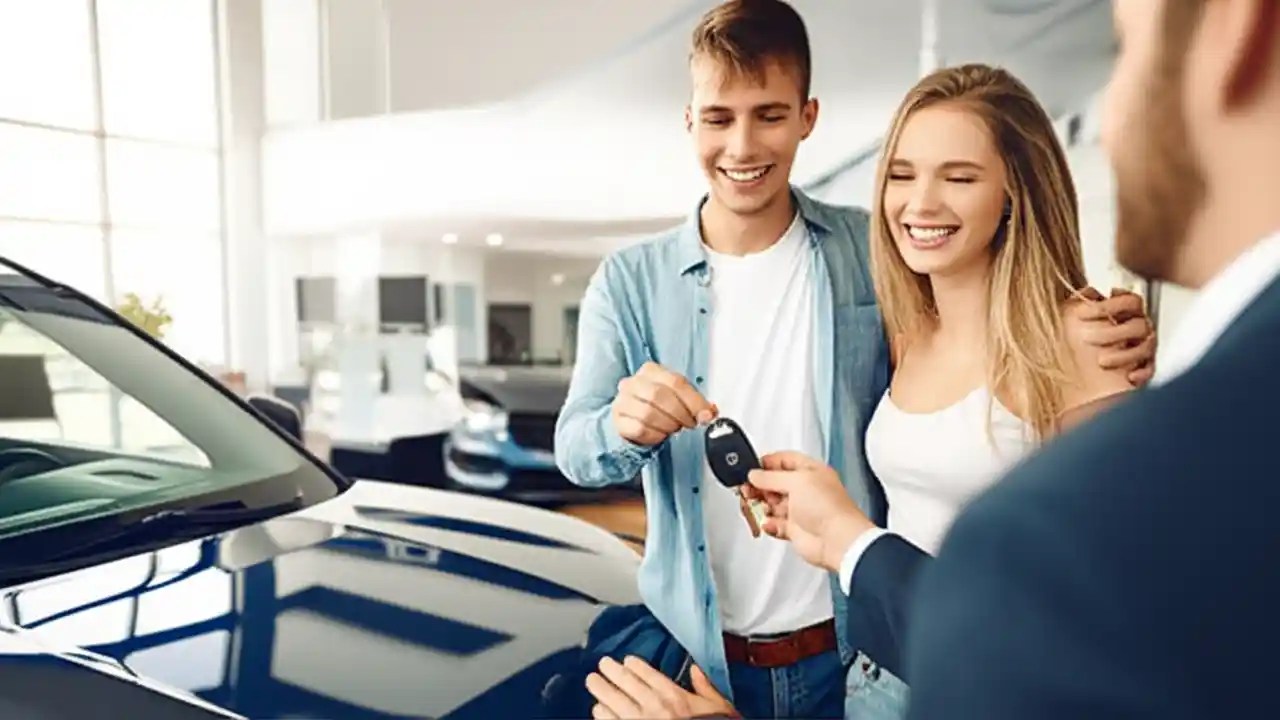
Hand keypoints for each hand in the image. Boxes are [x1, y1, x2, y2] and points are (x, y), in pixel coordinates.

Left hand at [585, 656, 737, 718]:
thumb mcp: (717, 706)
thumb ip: (705, 687)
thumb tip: (696, 670)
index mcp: (673, 696)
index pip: (647, 672)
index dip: (633, 665)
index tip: (627, 661)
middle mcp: (653, 706)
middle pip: (625, 682)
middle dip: (611, 671)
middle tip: (602, 665)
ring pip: (613, 701)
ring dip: (601, 690)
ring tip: (593, 682)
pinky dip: (602, 715)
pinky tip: (598, 709)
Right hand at [612, 362, 716, 445]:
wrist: (633, 421)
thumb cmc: (658, 408)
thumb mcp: (679, 400)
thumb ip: (695, 403)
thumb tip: (709, 413)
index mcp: (651, 371)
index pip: (675, 382)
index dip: (694, 401)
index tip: (705, 416)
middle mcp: (633, 382)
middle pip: (660, 395)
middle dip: (680, 413)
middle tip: (688, 424)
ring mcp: (622, 400)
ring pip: (648, 413)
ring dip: (667, 425)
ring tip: (673, 429)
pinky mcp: (618, 420)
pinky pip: (639, 428)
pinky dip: (654, 435)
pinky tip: (659, 436)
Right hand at [745, 451, 874, 572]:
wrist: (837, 540)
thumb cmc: (828, 507)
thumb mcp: (796, 481)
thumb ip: (771, 477)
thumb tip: (755, 474)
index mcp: (811, 471)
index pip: (785, 460)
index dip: (767, 463)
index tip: (751, 468)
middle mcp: (806, 490)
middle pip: (775, 483)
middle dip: (760, 486)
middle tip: (748, 488)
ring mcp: (801, 510)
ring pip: (773, 504)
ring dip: (763, 505)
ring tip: (757, 506)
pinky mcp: (796, 530)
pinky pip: (776, 525)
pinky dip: (770, 524)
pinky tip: (770, 523)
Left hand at [1072, 287, 1156, 385]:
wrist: (1076, 369)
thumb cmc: (1078, 338)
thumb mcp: (1074, 316)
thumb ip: (1082, 300)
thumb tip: (1088, 293)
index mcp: (1125, 311)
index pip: (1131, 301)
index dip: (1112, 305)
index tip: (1091, 312)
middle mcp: (1138, 327)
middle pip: (1139, 324)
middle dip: (1113, 332)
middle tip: (1089, 338)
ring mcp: (1143, 347)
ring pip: (1147, 347)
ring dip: (1124, 355)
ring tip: (1101, 361)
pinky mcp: (1144, 368)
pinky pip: (1150, 369)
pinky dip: (1141, 373)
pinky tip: (1128, 376)